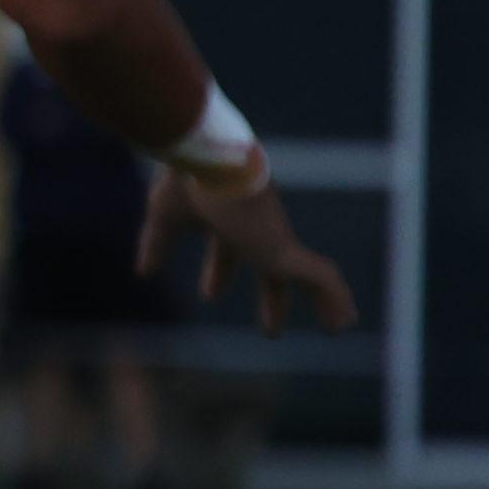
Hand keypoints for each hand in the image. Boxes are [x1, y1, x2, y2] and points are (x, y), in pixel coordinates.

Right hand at [138, 165, 354, 338]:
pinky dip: (333, 297)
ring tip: (339, 327)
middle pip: (269, 272)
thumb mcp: (164, 220)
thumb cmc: (185, 181)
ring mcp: (274, 239)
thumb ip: (156, 246)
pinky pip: (319, 276)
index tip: (208, 296)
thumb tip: (144, 272)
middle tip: (269, 331)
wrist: (212, 157)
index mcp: (227, 220)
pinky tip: (344, 320)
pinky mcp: (283, 247)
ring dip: (321, 302)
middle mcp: (256, 230)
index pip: (226, 252)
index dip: (218, 274)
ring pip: (305, 275)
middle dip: (270, 299)